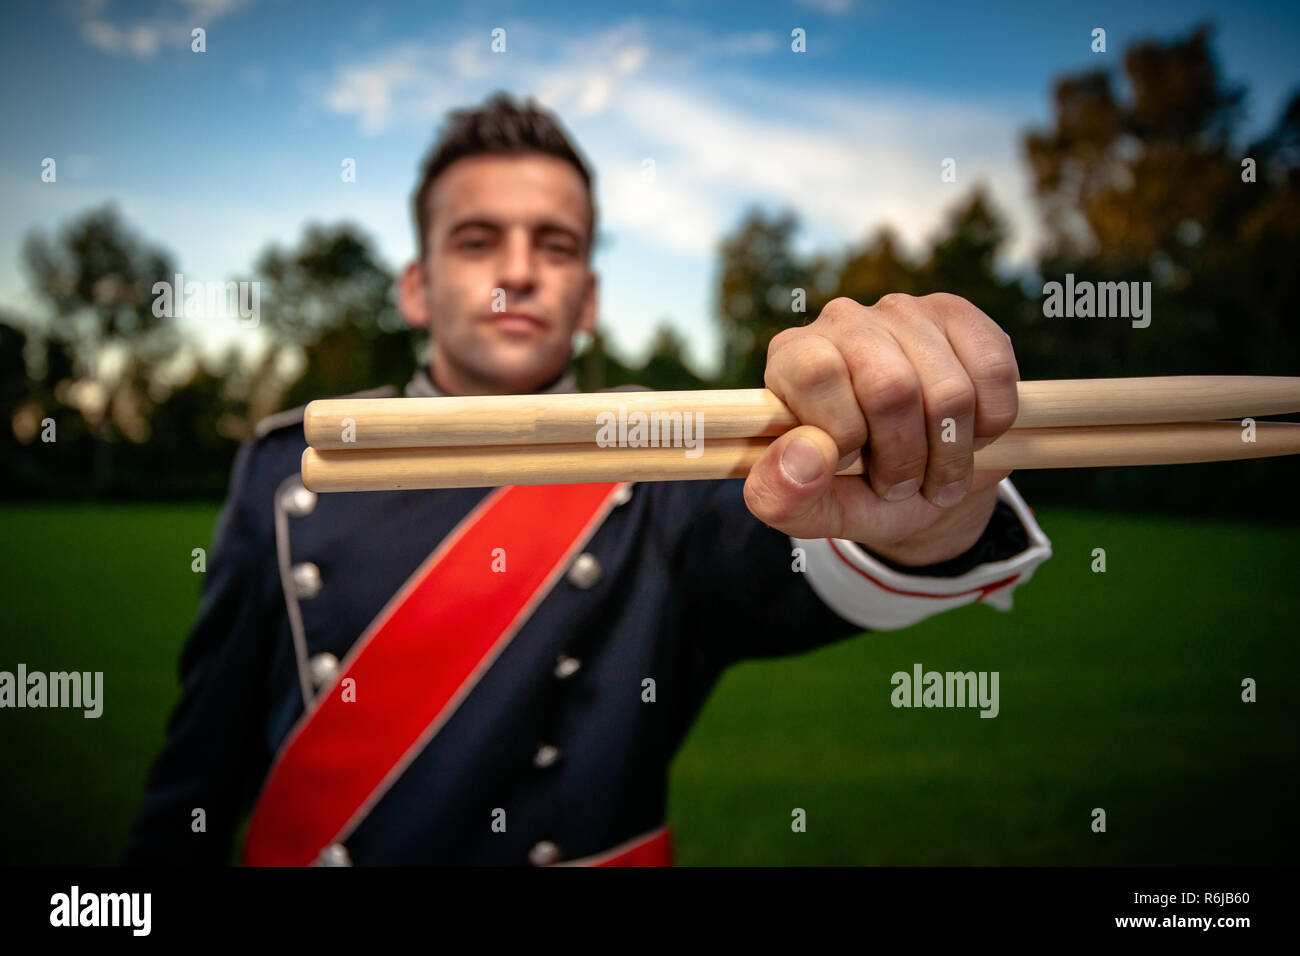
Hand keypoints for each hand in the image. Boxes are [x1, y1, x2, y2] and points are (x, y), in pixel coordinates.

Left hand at [743, 293, 1018, 566]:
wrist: (920, 484)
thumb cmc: (854, 491)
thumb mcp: (808, 510)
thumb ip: (782, 494)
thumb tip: (807, 454)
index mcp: (792, 359)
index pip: (817, 374)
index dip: (845, 435)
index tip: (854, 465)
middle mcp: (842, 320)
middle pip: (892, 388)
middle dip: (906, 458)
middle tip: (903, 485)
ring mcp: (902, 311)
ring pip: (950, 390)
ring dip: (951, 453)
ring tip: (936, 472)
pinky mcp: (957, 314)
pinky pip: (993, 370)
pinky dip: (991, 423)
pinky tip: (970, 435)